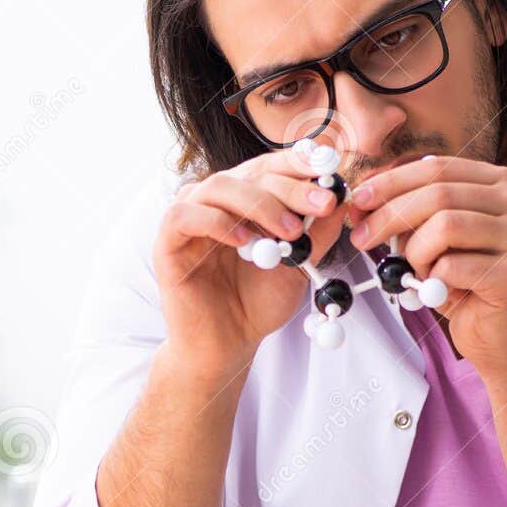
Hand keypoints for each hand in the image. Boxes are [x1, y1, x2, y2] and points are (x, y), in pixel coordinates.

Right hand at [153, 148, 349, 379]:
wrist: (228, 344)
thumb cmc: (258, 302)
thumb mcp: (299, 264)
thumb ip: (316, 231)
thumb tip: (340, 196)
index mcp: (245, 199)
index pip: (270, 165)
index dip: (298, 162)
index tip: (331, 167)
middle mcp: (216, 201)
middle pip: (249, 172)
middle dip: (290, 186)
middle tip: (321, 203)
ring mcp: (189, 217)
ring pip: (218, 186)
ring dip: (258, 203)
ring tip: (288, 232)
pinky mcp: (167, 241)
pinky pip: (184, 215)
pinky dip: (216, 222)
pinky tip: (243, 242)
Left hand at [344, 156, 506, 378]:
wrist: (497, 333)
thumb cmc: (462, 281)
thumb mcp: (431, 236)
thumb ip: (407, 210)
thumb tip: (362, 198)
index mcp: (498, 183)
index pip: (436, 168)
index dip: (391, 182)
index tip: (358, 200)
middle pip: (438, 194)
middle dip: (389, 215)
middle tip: (360, 237)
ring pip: (445, 226)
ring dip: (415, 253)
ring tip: (417, 272)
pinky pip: (451, 267)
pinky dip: (431, 279)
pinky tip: (438, 289)